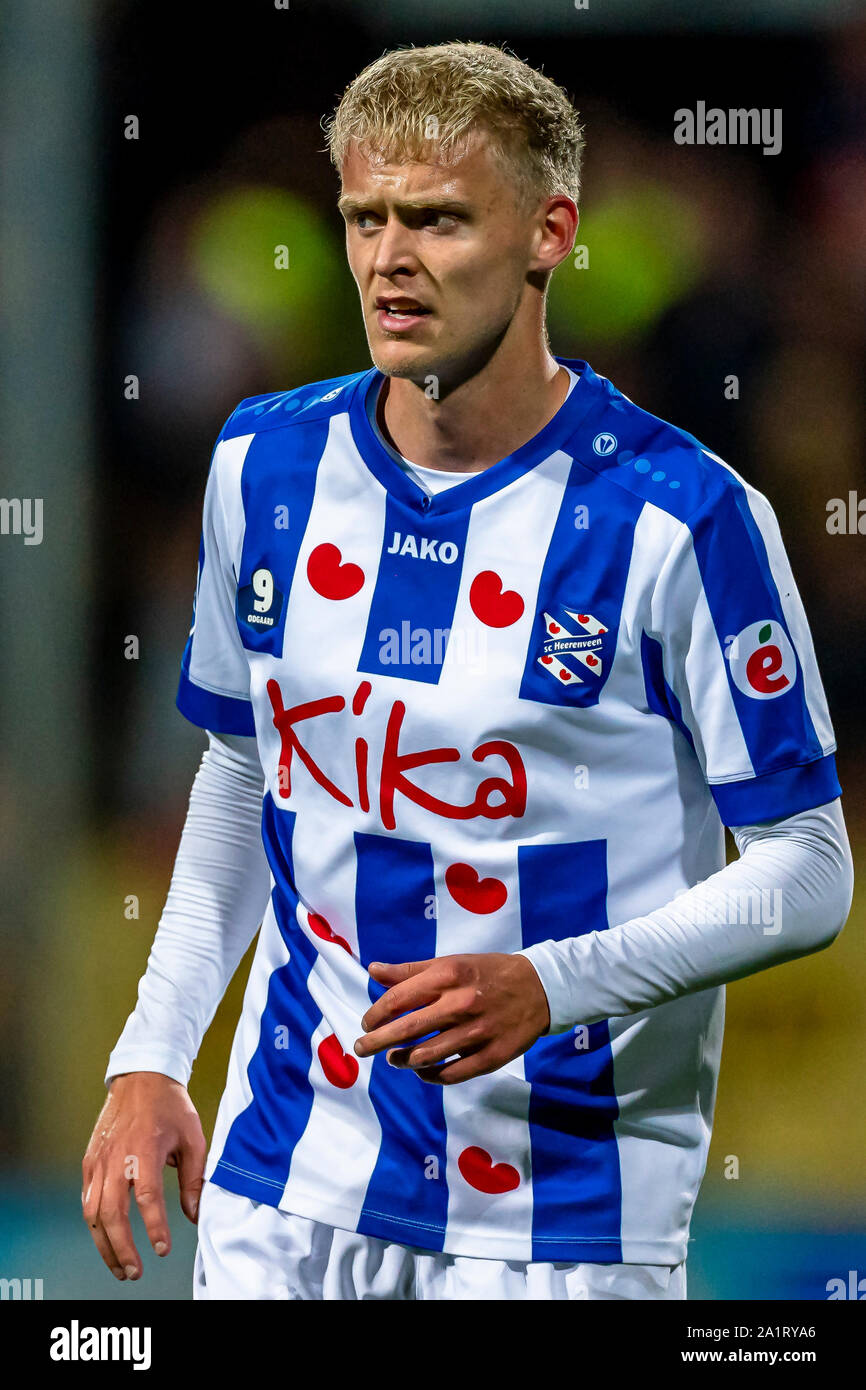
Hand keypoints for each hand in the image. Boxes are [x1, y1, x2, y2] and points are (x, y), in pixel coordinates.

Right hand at [81, 1071, 205, 1281]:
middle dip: (122, 1248)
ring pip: (93, 1213)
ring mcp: (99, 1160)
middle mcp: (117, 1158)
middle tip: (135, 1272)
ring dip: (104, 1244)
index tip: (162, 1250)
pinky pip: (87, 1199)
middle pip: (112, 1213)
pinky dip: (94, 1223)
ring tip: (119, 1266)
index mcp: (145, 1150)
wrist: (142, 1077)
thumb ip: (193, 1179)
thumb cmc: (171, 1107)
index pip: (147, 1198)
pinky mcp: (90, 1161)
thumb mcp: (193, 1138)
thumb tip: (195, 1215)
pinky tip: (105, 1239)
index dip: (154, 1227)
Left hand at [354, 952, 550, 1083]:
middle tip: (361, 1049)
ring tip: (393, 1058)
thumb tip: (373, 970)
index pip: (399, 999)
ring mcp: (476, 1033)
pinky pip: (451, 1074)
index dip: (376, 1014)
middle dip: (376, 1042)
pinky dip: (430, 1075)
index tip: (366, 1024)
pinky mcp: (491, 1057)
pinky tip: (420, 1071)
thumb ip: (411, 970)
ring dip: (402, 1060)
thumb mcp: (451, 963)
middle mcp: (460, 1004)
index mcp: (448, 976)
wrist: (540, 988)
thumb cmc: (488, 973)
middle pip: (407, 1029)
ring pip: (426, 1056)